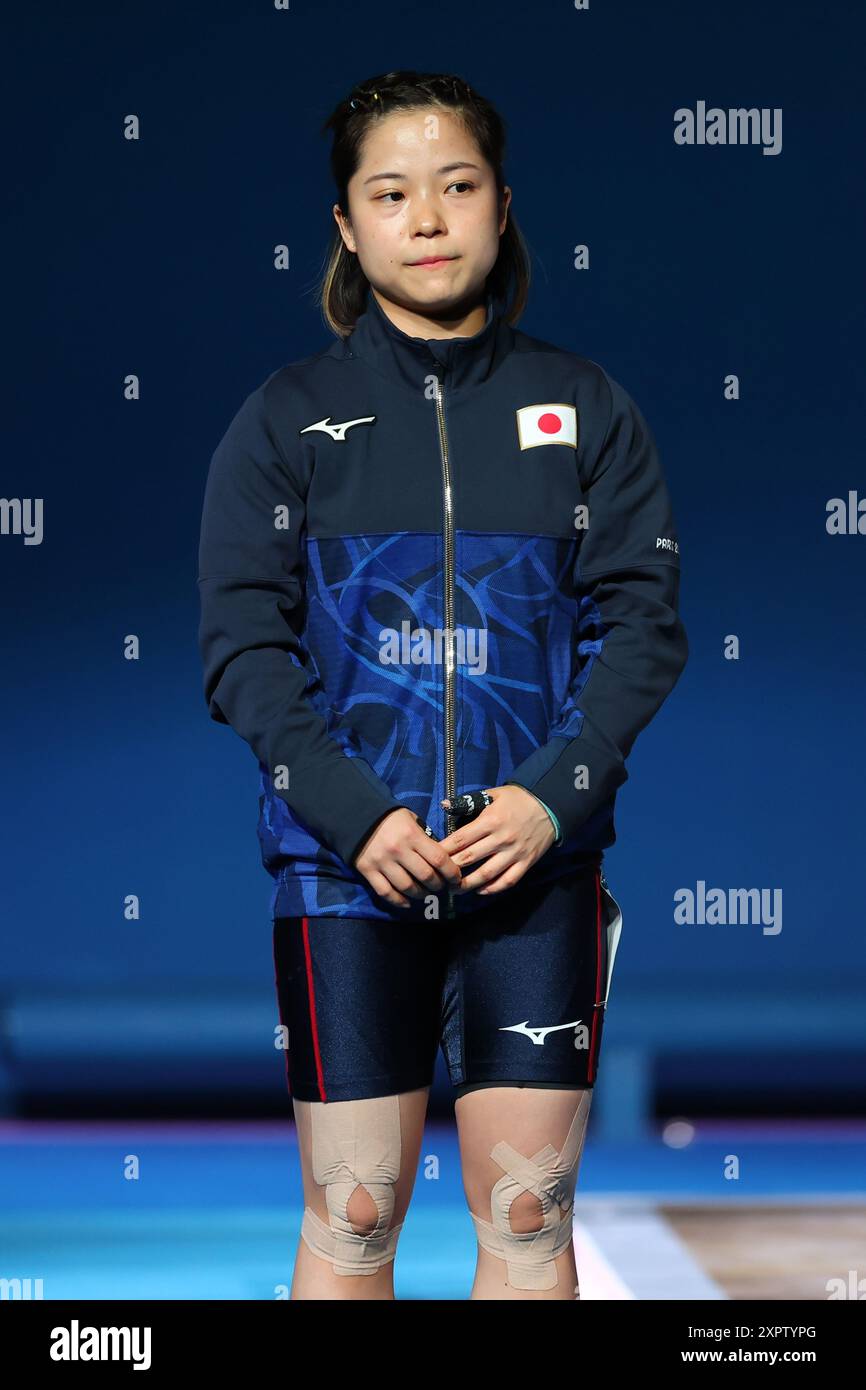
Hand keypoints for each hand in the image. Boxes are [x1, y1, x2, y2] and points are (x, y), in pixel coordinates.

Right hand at [352, 807, 462, 909]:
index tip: (456, 879)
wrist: (354, 814)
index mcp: (412, 835)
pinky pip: (386, 892)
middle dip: (438, 885)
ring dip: (421, 894)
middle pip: (426, 876)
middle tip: (441, 886)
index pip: (439, 859)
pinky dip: (399, 901)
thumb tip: (439, 857)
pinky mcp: (368, 871)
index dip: (452, 873)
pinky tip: (407, 902)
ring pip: (407, 888)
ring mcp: (382, 862)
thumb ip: (424, 837)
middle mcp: (398, 850)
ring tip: (425, 893)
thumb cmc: (389, 817)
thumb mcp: (410, 819)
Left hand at [438, 785, 556, 895]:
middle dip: (451, 869)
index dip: (444, 850)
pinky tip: (481, 890)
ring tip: (455, 888)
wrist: (550, 804)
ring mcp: (514, 853)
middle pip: (469, 858)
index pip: (461, 839)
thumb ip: (468, 802)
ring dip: (468, 884)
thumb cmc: (518, 799)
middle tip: (438, 876)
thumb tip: (444, 805)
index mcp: (490, 821)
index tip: (432, 857)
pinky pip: (508, 881)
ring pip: (487, 874)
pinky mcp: (526, 862)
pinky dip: (493, 888)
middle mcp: (501, 839)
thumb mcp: (493, 794)